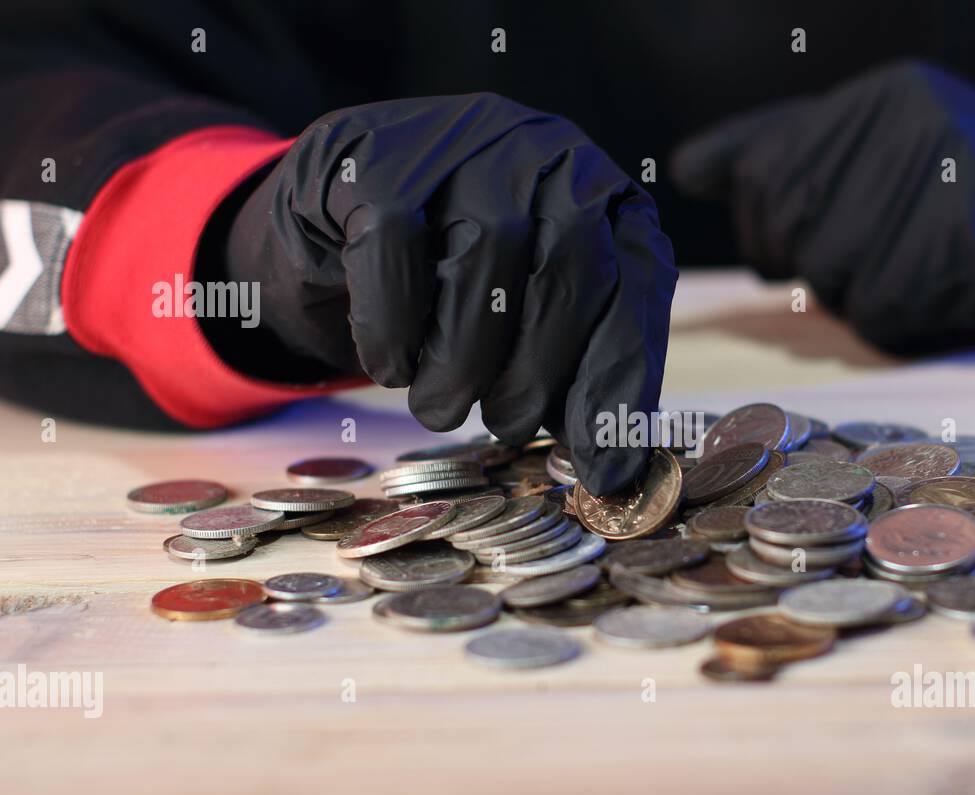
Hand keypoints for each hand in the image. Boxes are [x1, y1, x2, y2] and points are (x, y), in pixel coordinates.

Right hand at [225, 94, 676, 493]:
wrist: (338, 220)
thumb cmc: (450, 288)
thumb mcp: (526, 326)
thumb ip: (573, 375)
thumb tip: (610, 467)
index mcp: (605, 202)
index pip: (637, 291)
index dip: (621, 386)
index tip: (606, 471)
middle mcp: (549, 156)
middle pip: (571, 267)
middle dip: (540, 371)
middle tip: (507, 425)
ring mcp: (465, 143)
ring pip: (485, 256)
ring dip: (463, 360)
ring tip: (443, 407)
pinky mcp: (378, 156)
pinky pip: (394, 245)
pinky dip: (392, 325)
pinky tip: (390, 364)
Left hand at [671, 61, 974, 351]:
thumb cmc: (941, 174)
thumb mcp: (863, 136)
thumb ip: (773, 148)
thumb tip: (682, 170)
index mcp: (883, 101)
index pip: (767, 175)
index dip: (765, 224)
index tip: (790, 238)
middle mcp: (915, 138)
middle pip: (795, 228)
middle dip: (806, 256)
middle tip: (849, 254)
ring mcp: (948, 200)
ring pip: (833, 276)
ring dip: (850, 288)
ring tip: (898, 262)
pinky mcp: (968, 268)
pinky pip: (878, 316)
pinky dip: (888, 319)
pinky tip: (923, 291)